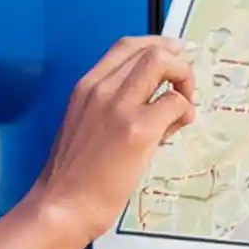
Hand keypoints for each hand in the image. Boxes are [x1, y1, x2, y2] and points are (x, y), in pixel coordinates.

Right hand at [29, 36, 196, 243]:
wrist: (63, 204)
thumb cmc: (75, 173)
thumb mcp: (86, 124)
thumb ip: (115, 105)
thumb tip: (158, 98)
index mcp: (86, 86)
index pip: (127, 45)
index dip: (157, 44)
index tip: (175, 53)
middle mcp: (101, 88)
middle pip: (150, 50)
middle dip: (177, 62)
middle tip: (184, 87)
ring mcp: (119, 107)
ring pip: (163, 64)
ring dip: (184, 80)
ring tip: (183, 107)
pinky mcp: (138, 130)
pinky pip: (175, 103)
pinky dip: (184, 112)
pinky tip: (177, 129)